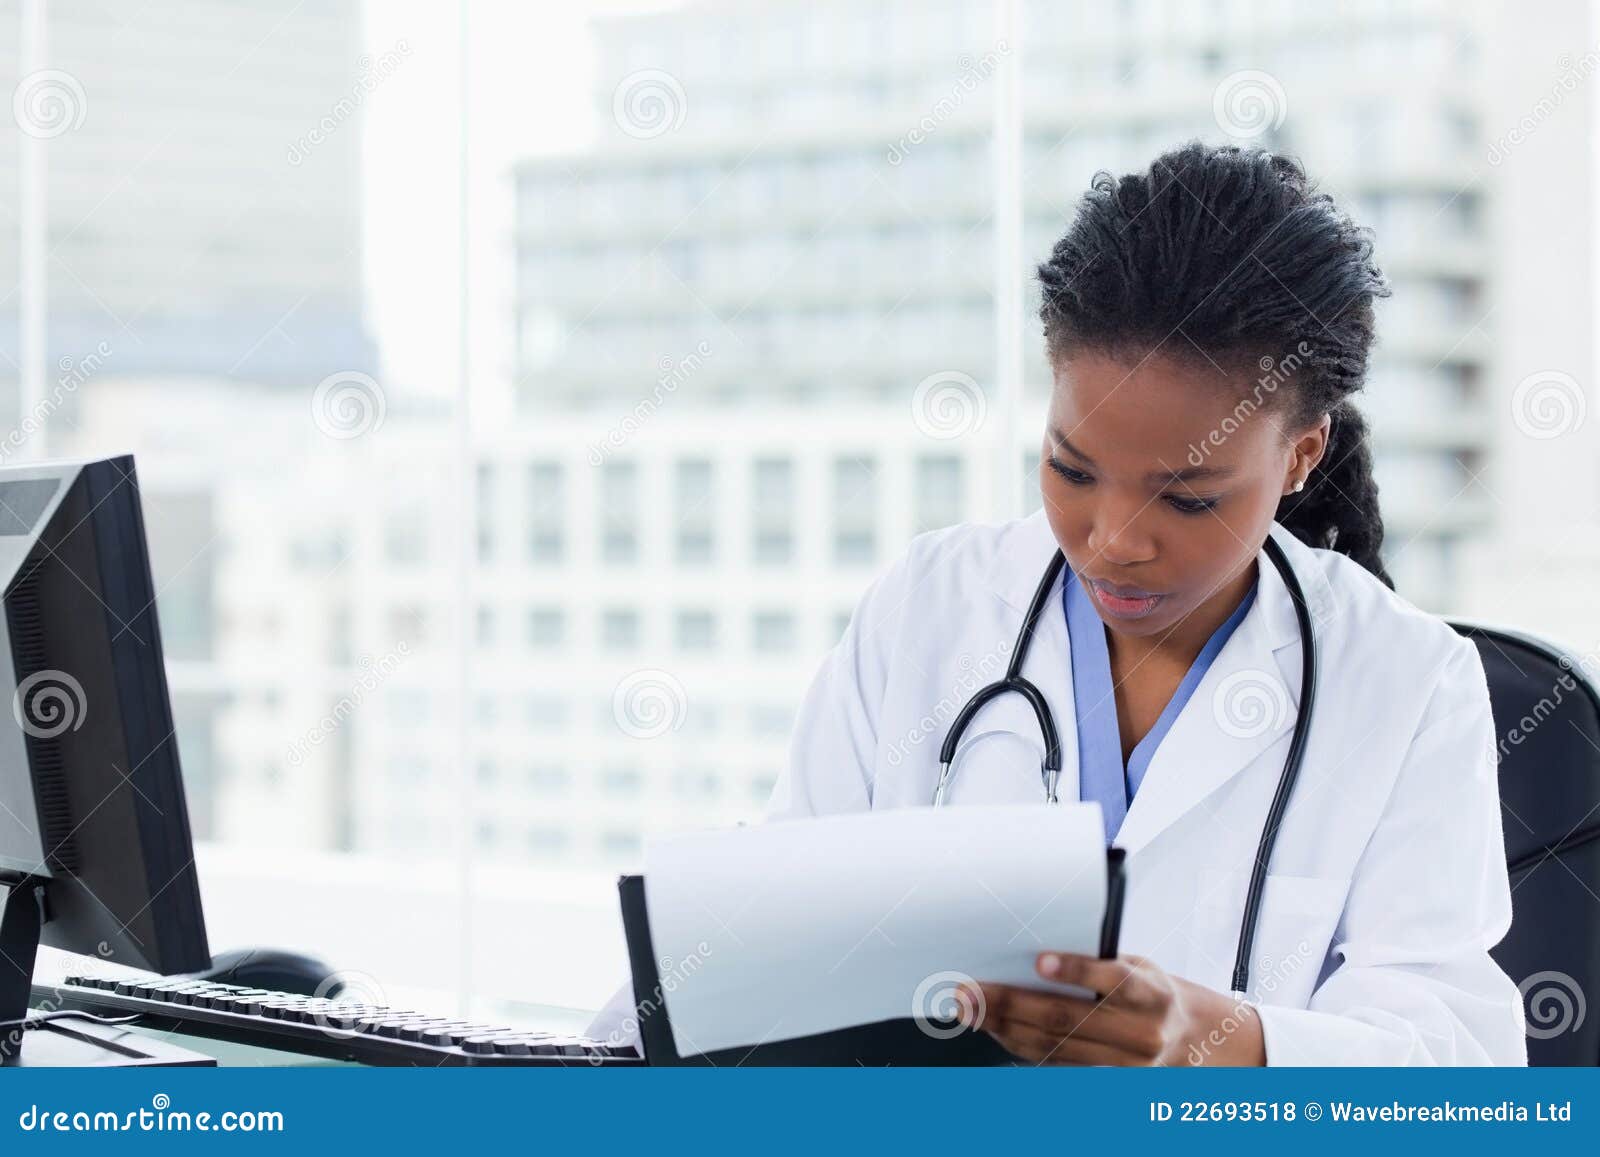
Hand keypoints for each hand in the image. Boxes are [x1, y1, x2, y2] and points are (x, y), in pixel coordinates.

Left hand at [963, 951, 1265, 1065]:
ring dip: (1003, 1026)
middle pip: (1066, 1018)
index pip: (1114, 980)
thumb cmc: (1155, 993)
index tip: (1041, 959)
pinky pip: (1052, 1063)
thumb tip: (1034, 952)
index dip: (1076, 970)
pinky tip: (992, 1028)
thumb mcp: (1140, 966)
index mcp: (1151, 994)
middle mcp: (1139, 1033)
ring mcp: (1122, 1063)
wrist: (1195, 1042)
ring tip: (970, 1008)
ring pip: (1052, 1046)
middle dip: (1010, 1002)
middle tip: (971, 989)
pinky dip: (1017, 1044)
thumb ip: (1098, 962)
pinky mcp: (1105, 1080)